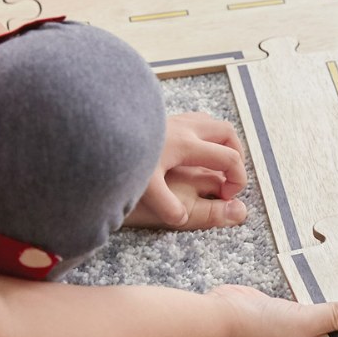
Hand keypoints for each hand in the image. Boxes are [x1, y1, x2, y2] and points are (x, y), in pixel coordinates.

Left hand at [125, 112, 248, 229]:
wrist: (100, 126)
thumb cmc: (121, 156)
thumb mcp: (145, 187)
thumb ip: (166, 206)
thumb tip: (181, 219)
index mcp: (188, 145)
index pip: (230, 159)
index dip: (237, 179)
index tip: (226, 196)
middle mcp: (186, 128)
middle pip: (228, 134)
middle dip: (236, 157)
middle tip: (228, 178)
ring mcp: (175, 119)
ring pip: (212, 124)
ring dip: (221, 144)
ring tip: (215, 165)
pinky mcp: (164, 118)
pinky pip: (195, 121)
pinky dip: (203, 135)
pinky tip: (190, 153)